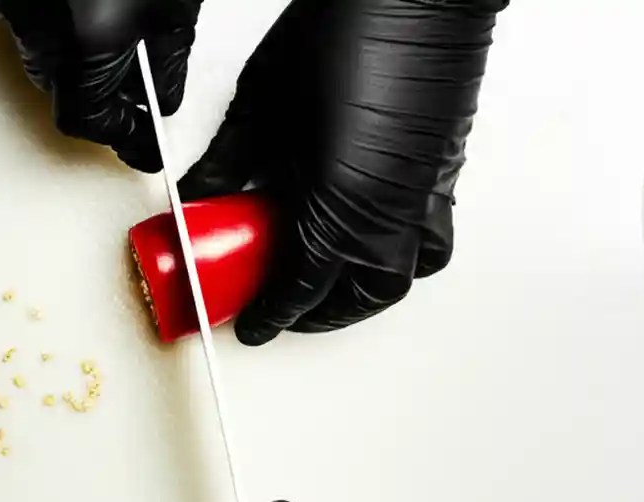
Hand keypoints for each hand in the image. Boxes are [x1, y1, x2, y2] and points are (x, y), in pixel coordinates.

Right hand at [0, 0, 202, 171]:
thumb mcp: (174, 4)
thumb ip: (170, 58)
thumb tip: (163, 96)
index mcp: (85, 43)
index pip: (89, 120)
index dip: (121, 137)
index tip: (144, 147)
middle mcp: (39, 28)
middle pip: (64, 90)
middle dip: (103, 95)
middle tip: (142, 93)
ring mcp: (13, 4)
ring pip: (45, 53)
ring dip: (81, 55)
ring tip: (119, 29)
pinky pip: (32, 18)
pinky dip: (62, 20)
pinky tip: (90, 2)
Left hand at [179, 0, 506, 344]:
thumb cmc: (341, 36)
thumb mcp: (261, 108)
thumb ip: (226, 164)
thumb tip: (199, 195)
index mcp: (341, 208)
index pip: (301, 288)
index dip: (271, 314)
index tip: (252, 325)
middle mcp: (391, 214)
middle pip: (358, 295)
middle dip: (320, 315)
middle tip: (287, 310)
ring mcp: (425, 196)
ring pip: (403, 274)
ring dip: (365, 292)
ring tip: (332, 285)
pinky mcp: (443, 172)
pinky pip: (429, 239)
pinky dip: (400, 255)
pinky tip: (373, 237)